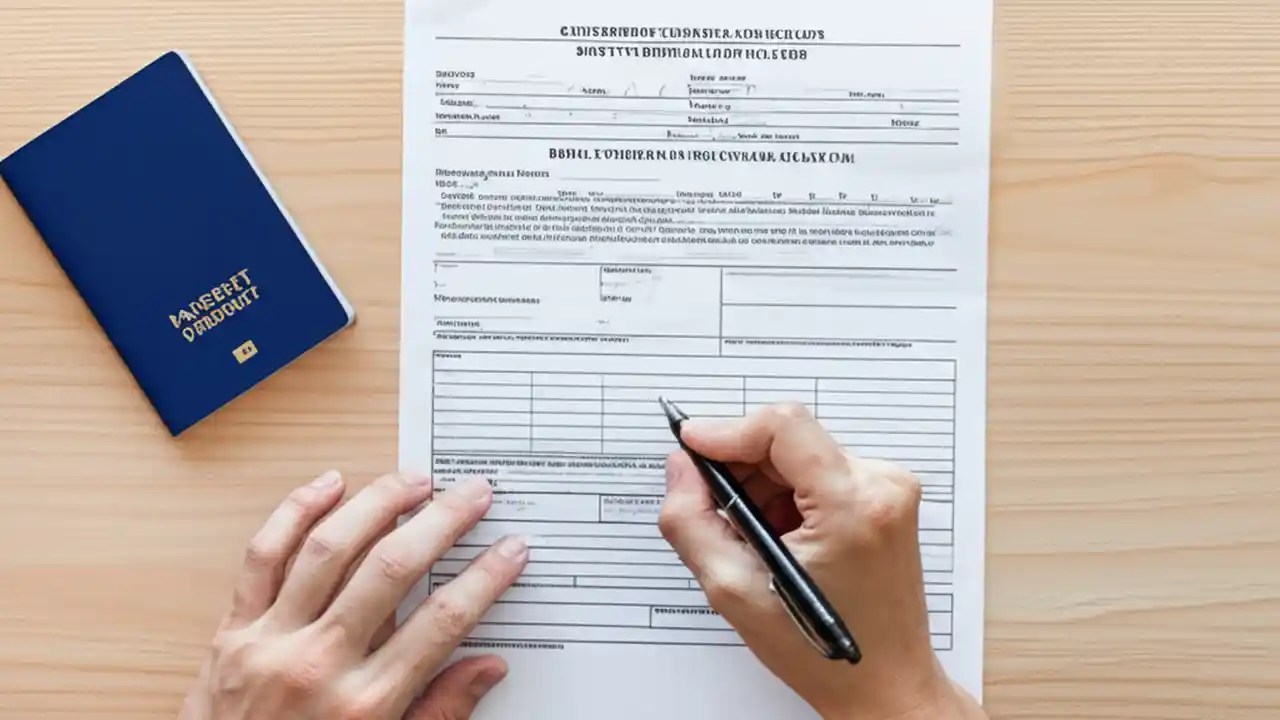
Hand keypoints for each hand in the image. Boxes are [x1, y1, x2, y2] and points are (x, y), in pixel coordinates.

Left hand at [179, 471, 527, 719]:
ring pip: (329, 549)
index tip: (510, 550)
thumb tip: (488, 668)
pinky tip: (329, 486)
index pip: (442, 622)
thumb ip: (439, 712)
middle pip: (392, 570)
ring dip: (376, 504)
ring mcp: (271, 641)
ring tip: (413, 480)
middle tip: (472, 494)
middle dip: (441, 522)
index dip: (484, 579)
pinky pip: (262, 557)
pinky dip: (294, 513)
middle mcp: (319, 664)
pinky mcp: (232, 631)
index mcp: (365, 704)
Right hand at [659, 404, 985, 719]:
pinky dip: (788, 496)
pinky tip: (780, 538)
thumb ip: (692, 520)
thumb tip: (681, 469)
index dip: (727, 431)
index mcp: (853, 505)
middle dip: (741, 467)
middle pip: (789, 438)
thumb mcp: (734, 590)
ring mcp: (889, 490)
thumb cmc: (823, 652)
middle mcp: (881, 486)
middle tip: (714, 509)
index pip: (782, 427)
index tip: (692, 444)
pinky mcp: (886, 498)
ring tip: (754, 540)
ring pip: (800, 454)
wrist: (885, 683)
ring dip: (763, 486)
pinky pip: (819, 471)